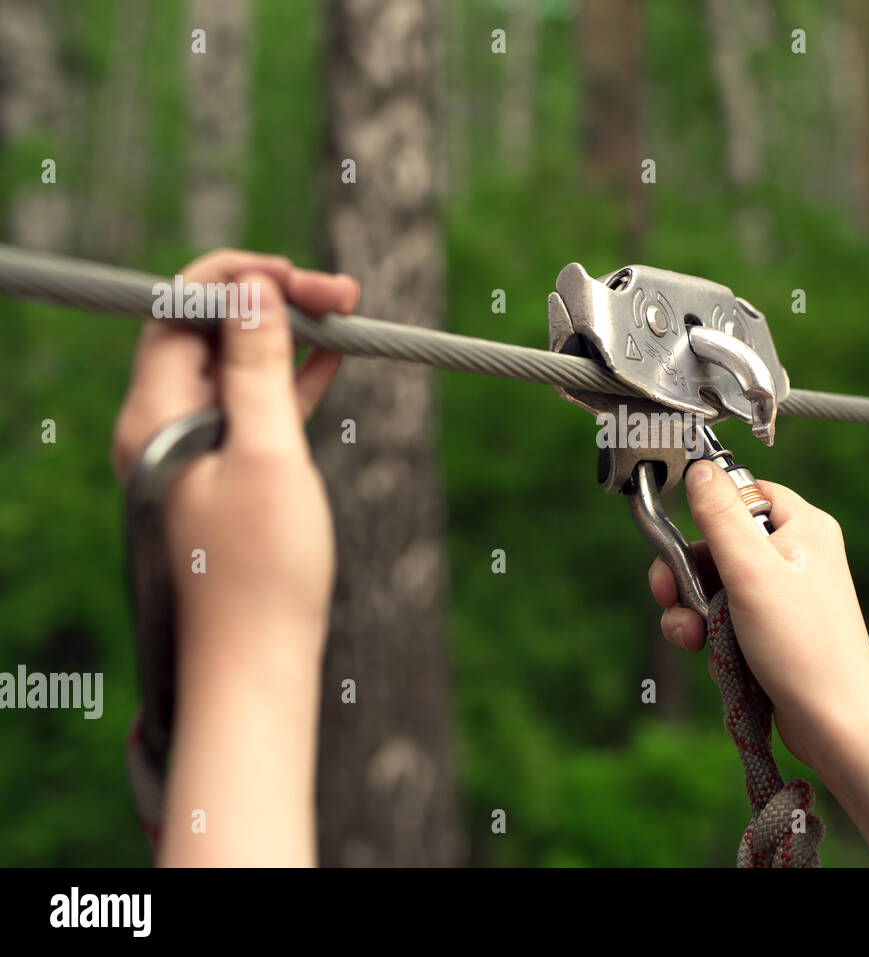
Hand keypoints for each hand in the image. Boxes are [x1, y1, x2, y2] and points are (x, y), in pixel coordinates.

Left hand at [111, 249, 358, 865]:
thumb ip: (257, 368)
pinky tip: (332, 357)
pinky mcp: (229, 473)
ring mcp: (197, 450)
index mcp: (152, 418)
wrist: (257, 661)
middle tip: (341, 292)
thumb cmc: (260, 570)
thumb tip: (251, 292)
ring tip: (347, 313)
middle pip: (211, 332)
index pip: (179, 313)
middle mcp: (164, 427)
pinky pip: (258, 405)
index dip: (236, 280)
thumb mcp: (267, 455)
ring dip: (289, 334)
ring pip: (240, 366)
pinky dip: (293, 378)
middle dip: (273, 300)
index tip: (295, 275)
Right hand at [650, 460, 868, 866]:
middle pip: (719, 542)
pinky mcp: (773, 630)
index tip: (679, 537)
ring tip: (694, 637)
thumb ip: (720, 515)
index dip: (707, 513)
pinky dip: (711, 635)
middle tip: (671, 595)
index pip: (742, 492)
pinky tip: (711, 655)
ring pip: (715, 584)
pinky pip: (726, 618)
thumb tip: (700, 468)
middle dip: (687, 574)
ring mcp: (785, 594)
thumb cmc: (805, 647)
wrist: (834, 722)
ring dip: (693, 610)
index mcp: (802, 525)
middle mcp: (797, 554)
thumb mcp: (752, 570)